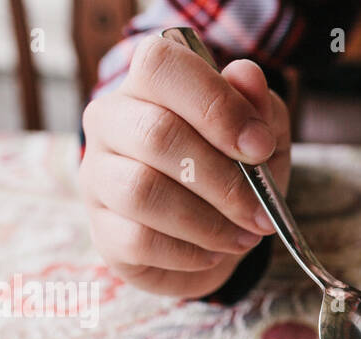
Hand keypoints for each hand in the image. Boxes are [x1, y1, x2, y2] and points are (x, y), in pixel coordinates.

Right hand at [79, 36, 290, 296]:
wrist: (213, 241)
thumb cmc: (235, 177)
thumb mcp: (262, 140)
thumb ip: (259, 109)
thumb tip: (248, 77)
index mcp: (149, 85)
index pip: (161, 64)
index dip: (214, 103)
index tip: (260, 147)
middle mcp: (111, 122)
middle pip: (156, 134)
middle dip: (223, 180)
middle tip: (262, 211)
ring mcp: (98, 177)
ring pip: (142, 191)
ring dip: (207, 222)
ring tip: (243, 237)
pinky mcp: (102, 231)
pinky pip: (138, 240)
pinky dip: (188, 253)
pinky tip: (212, 253)